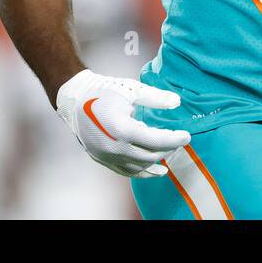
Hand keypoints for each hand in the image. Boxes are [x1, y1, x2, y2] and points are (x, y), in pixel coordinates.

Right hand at [55, 69, 191, 177]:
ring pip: (138, 167)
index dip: (174, 139)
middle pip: (149, 156)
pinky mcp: (101, 159)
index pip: (156, 140)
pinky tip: (155, 171)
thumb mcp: (131, 89)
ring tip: (169, 155)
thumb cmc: (103, 91)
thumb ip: (155, 97)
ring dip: (156, 163)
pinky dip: (142, 173)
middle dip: (168, 149)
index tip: (187, 136)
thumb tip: (176, 102)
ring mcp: (106, 156)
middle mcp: (113, 147)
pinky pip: (125, 171)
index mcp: (122, 128)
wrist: (75, 99)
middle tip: (179, 141)